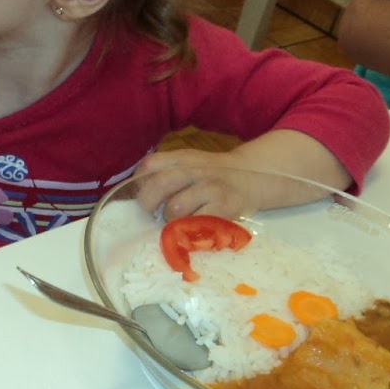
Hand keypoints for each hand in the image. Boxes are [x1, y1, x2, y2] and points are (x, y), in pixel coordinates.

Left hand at [129, 148, 268, 220]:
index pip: (150, 164)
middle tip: (152, 215)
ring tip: (176, 223)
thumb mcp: (190, 163)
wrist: (254, 176)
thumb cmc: (214, 175)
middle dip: (148, 204)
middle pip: (159, 184)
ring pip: (175, 207)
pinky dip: (189, 231)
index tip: (140, 197)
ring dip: (170, 221)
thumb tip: (135, 196)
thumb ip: (165, 172)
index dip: (139, 183)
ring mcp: (210, 186)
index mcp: (182, 157)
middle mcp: (195, 169)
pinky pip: (197, 223)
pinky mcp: (224, 206)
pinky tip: (192, 230)